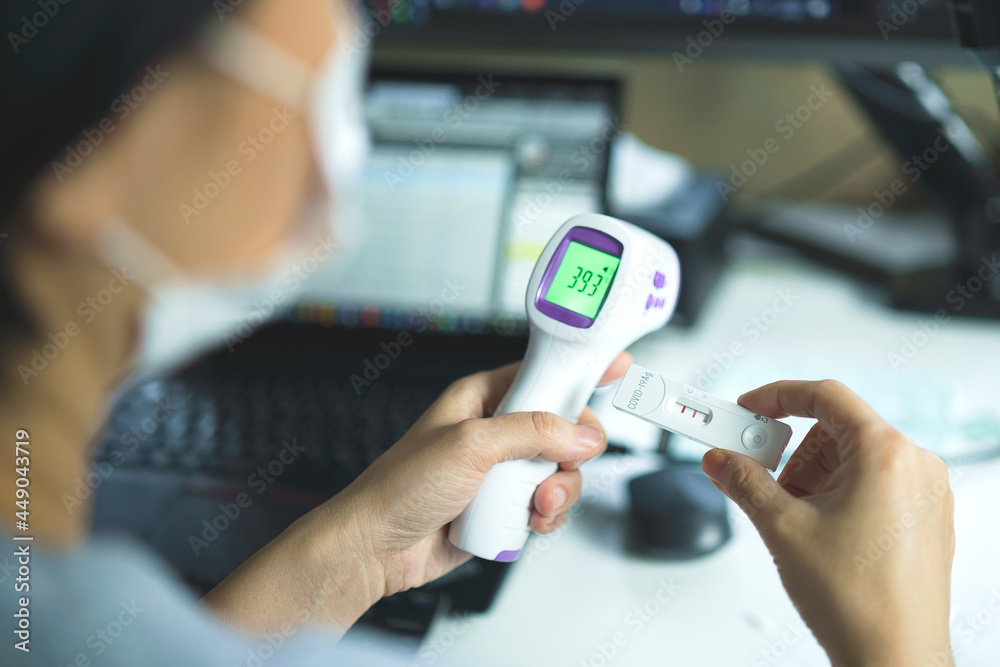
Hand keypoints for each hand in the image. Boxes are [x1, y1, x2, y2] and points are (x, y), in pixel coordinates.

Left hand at [203, 353, 631, 636]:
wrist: (376, 549)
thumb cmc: (399, 487)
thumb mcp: (469, 445)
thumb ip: (530, 432)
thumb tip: (578, 432)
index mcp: (483, 397)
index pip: (543, 371)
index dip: (580, 367)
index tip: (616, 365)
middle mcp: (496, 431)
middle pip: (564, 427)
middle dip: (569, 451)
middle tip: (556, 464)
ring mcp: (502, 470)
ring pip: (561, 471)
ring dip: (556, 491)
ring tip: (530, 505)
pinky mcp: (505, 505)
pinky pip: (548, 505)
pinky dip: (545, 517)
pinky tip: (523, 523)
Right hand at [701, 380, 954, 666]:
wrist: (894, 659)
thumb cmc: (858, 601)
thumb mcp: (782, 527)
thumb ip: (743, 481)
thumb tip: (721, 460)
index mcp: (886, 454)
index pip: (825, 396)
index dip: (777, 396)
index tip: (748, 408)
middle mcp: (915, 466)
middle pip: (836, 430)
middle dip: (791, 452)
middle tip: (759, 475)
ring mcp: (924, 494)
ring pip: (853, 459)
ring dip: (812, 477)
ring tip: (792, 517)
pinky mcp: (924, 518)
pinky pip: (873, 484)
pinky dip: (837, 494)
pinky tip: (815, 527)